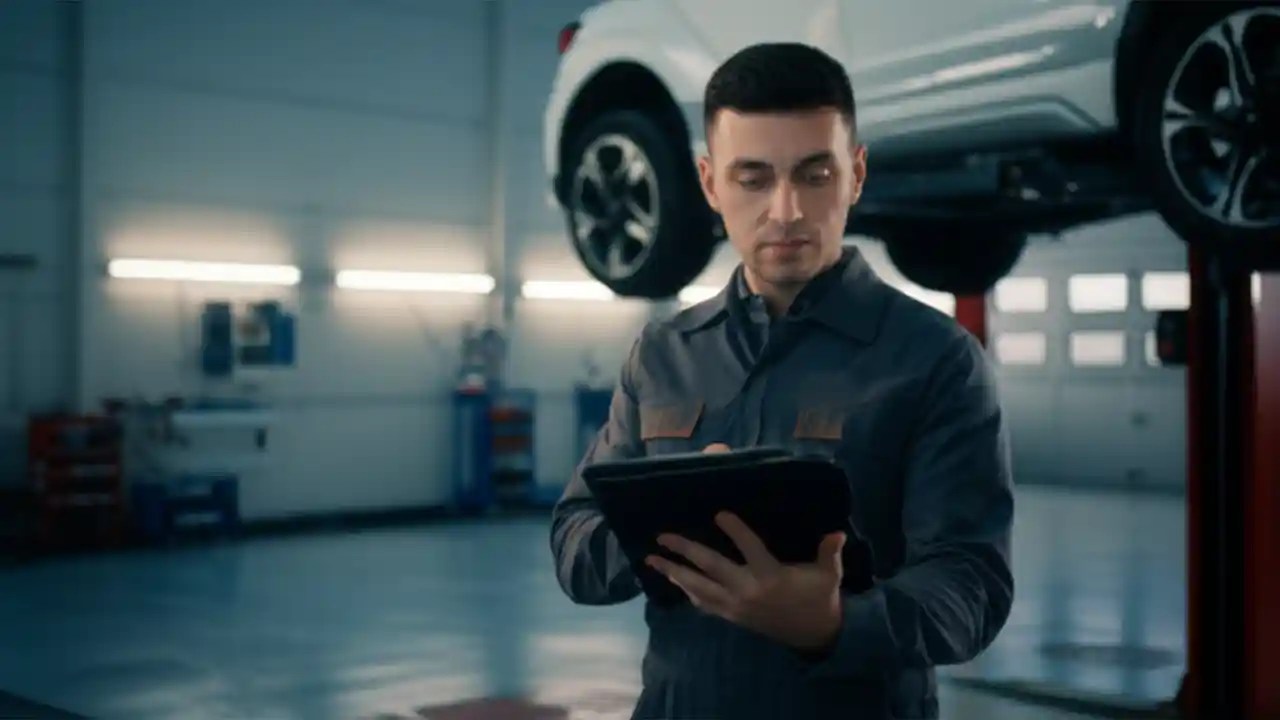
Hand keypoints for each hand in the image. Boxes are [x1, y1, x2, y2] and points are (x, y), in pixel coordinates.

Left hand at [645, 511, 845, 653]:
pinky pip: (705, 604)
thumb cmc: (820, 599)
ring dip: (675, 573)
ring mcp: (737, 606)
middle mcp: (748, 590)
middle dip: (685, 551)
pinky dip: (688, 592)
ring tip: (653, 560)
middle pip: (710, 567)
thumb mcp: (828, 575)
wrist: (815, 636)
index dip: (735, 531)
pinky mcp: (733, 617)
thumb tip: (837, 532)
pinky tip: (675, 581)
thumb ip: (829, 552)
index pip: (750, 548)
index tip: (719, 514)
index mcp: (770, 576)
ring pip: (699, 588)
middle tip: (662, 537)